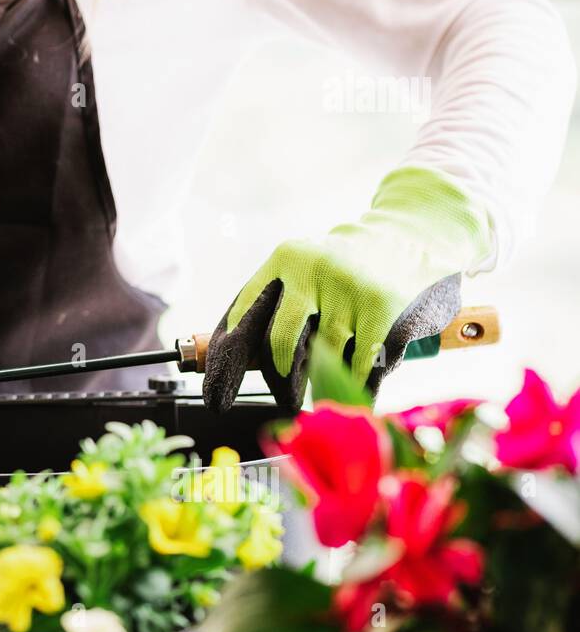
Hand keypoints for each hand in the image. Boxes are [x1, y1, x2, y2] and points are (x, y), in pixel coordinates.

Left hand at [203, 167, 492, 411]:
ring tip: (325, 392)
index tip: (220, 393)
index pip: (245, 313)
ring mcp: (348, 289)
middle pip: (281, 342)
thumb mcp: (305, 268)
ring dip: (324, 382)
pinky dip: (357, 383)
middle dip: (282, 377)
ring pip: (325, 358)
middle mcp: (312, 270)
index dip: (231, 357)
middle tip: (285, 396)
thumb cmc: (345, 267)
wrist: (411, 235)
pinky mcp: (382, 308)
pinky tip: (356, 388)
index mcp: (285, 260)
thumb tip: (244, 362)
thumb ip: (276, 304)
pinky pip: (360, 364)